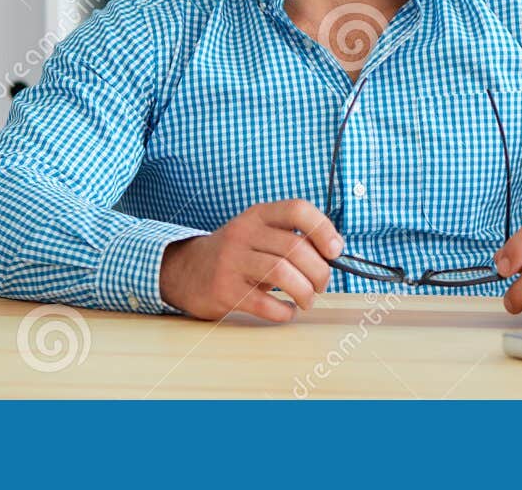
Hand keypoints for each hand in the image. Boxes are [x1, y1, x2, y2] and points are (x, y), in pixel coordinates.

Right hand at [159, 199, 342, 321]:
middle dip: (319, 271)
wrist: (186, 271)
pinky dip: (284, 311)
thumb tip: (334, 252)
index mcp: (259, 215)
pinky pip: (264, 303)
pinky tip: (286, 311)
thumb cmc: (236, 253)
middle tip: (322, 285)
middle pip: (295, 248)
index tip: (335, 250)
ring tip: (307, 300)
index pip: (298, 209)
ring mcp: (231, 261)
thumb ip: (290, 236)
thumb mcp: (258, 232)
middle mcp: (244, 233)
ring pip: (282, 273)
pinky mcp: (224, 290)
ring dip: (305, 291)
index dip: (324, 229)